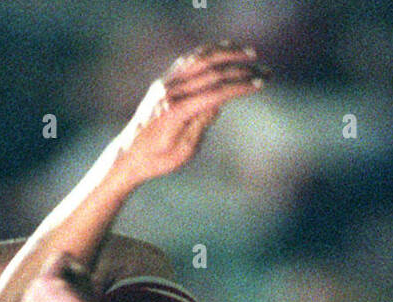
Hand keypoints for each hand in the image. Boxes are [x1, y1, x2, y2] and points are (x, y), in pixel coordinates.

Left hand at [112, 42, 268, 186]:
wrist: (128, 155)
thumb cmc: (157, 161)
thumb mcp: (185, 151)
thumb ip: (202, 124)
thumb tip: (220, 101)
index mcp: (176, 112)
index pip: (216, 92)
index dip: (241, 86)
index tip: (261, 84)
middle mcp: (170, 92)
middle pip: (212, 72)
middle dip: (242, 69)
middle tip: (264, 71)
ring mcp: (165, 84)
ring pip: (201, 59)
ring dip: (227, 53)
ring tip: (249, 53)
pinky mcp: (163, 82)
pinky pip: (189, 60)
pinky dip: (208, 52)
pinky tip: (224, 50)